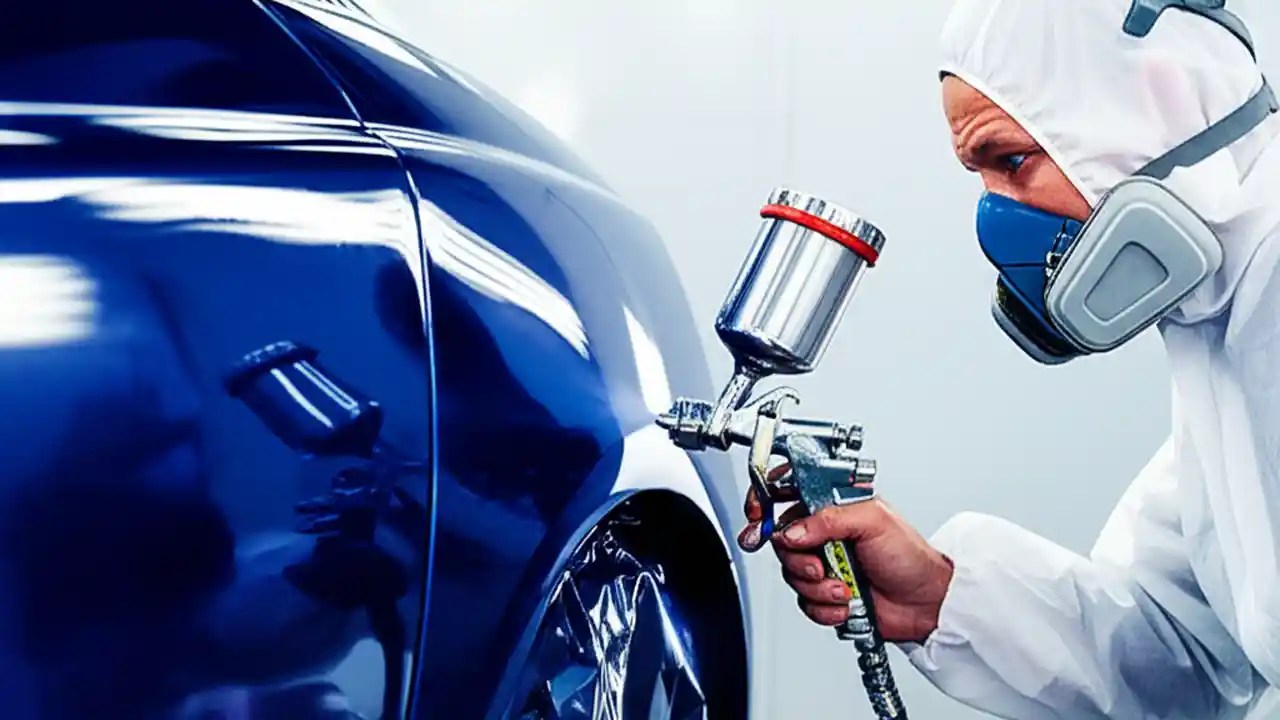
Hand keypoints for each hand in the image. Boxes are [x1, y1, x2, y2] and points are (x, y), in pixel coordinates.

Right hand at [742, 484, 953, 643]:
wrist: (925, 603)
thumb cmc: (910, 556)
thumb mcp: (873, 520)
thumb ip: (828, 519)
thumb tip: (792, 530)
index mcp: (832, 506)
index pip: (786, 492)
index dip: (765, 499)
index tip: (758, 513)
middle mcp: (823, 533)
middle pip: (781, 539)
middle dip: (798, 559)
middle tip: (819, 565)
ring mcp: (823, 563)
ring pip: (791, 574)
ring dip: (817, 586)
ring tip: (844, 587)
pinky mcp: (825, 593)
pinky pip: (804, 602)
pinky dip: (823, 607)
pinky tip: (844, 602)